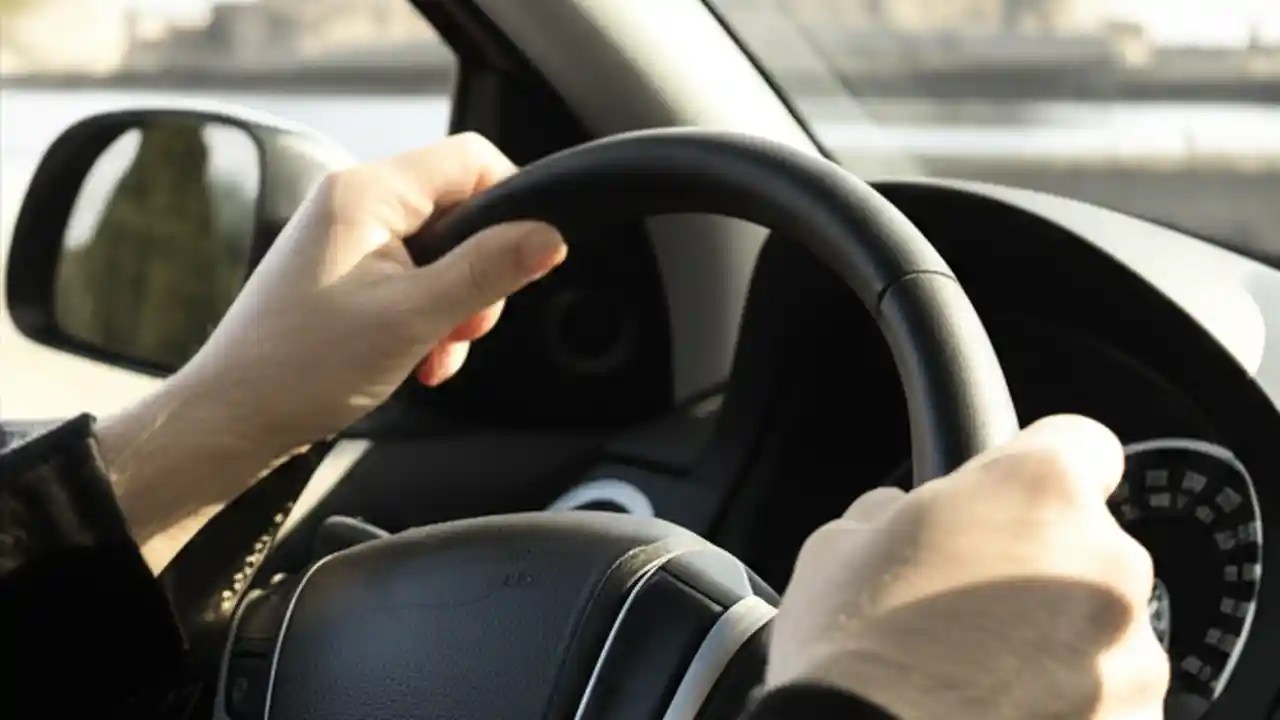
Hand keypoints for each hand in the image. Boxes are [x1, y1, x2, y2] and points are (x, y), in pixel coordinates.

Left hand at [98, 133, 565, 567]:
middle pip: (460, 210)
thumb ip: (488, 272)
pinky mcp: (344, 271)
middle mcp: (354, 201)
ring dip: (455, 306)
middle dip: (479, 274)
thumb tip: (550, 237)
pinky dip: (428, 317)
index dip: (512, 205)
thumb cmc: (303, 368)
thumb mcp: (415, 318)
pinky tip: (418, 358)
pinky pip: (412, 277)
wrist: (232, 418)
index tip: (526, 262)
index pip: (470, 159)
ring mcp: (347, 236)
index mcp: (367, 193)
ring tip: (436, 354)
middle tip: (466, 329)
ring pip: (441, 252)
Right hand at [767, 415, 1167, 718]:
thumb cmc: (849, 651)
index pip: (1083, 443)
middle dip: (1042, 570)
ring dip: (1060, 646)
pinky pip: (1112, 703)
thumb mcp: (839, 545)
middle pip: (1093, 547)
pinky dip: (1072, 708)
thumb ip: (894, 512)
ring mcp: (1130, 656)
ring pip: (1104, 633)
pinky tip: (1004, 715)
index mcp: (1038, 491)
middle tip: (974, 605)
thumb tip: (898, 515)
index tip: (1013, 501)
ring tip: (983, 677)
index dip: (1041, 469)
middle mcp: (1103, 564)